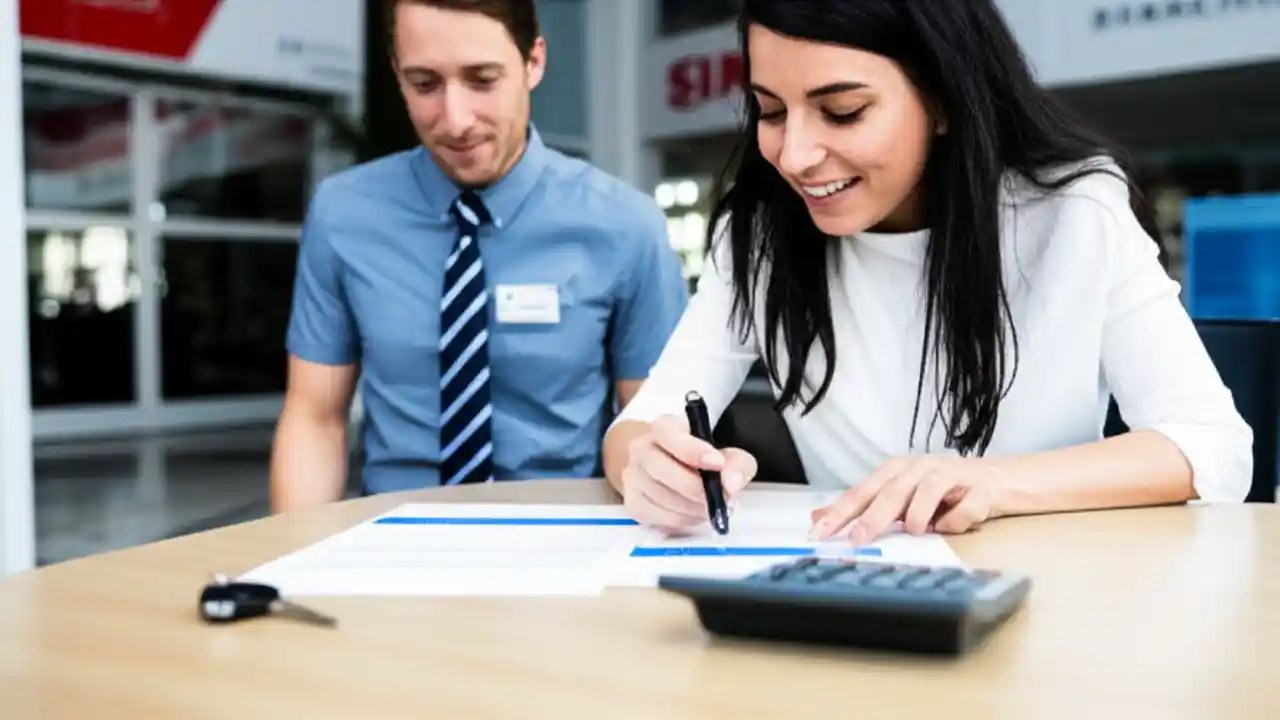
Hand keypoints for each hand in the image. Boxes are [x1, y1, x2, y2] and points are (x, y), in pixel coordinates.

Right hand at [621, 414, 756, 531]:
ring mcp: (632, 476)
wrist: (667, 469)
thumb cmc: (699, 460)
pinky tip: (694, 515)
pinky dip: (680, 520)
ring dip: (691, 508)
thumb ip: (736, 464)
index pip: (670, 435)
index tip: (718, 463)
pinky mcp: (632, 501)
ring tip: (711, 508)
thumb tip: (731, 484)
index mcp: (664, 428)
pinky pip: (655, 515)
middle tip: (720, 499)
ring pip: (659, 495)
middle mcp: (641, 448)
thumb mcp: (726, 454)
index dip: (693, 450)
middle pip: (659, 467)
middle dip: (694, 487)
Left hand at [809, 456, 1010, 543]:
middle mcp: (922, 468)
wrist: (1003, 479)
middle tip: (857, 539)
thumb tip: (818, 517)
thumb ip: (863, 507)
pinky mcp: (982, 489)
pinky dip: (957, 520)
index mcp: (899, 470)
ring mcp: (954, 476)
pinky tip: (951, 528)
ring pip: (927, 490)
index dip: (840, 511)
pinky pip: (967, 506)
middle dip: (872, 516)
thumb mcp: (902, 497)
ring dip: (917, 514)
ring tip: (915, 531)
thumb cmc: (945, 492)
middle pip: (892, 490)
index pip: (864, 491)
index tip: (819, 532)